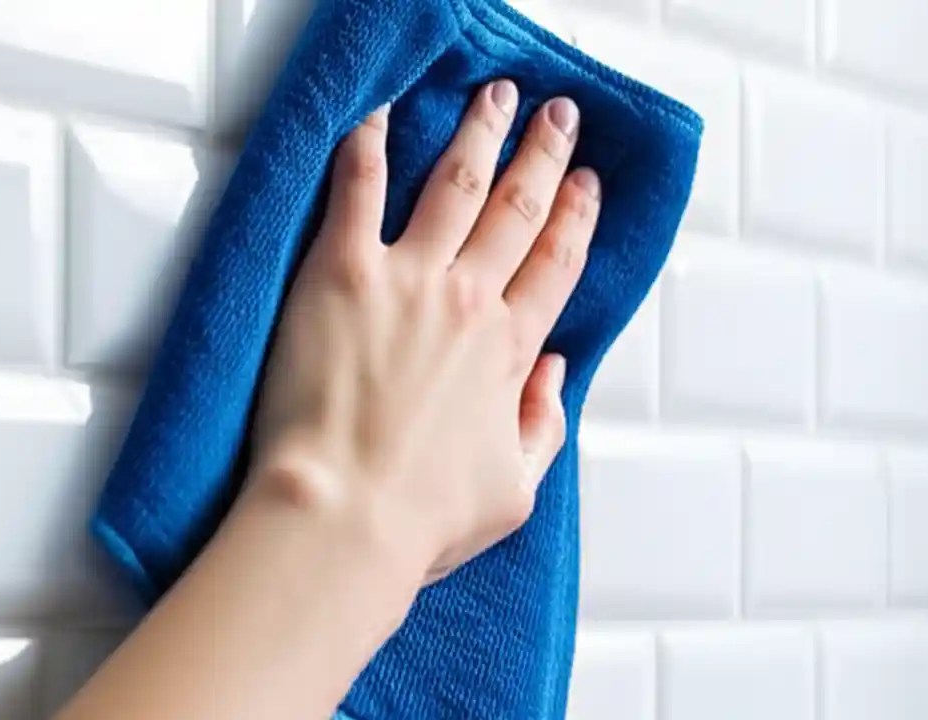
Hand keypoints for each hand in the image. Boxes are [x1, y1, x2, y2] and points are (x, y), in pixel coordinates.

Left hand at [250, 80, 601, 585]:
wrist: (341, 517)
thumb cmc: (419, 518)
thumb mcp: (515, 490)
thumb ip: (544, 425)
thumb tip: (553, 375)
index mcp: (511, 351)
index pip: (556, 263)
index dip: (577, 215)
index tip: (587, 182)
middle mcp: (469, 302)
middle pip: (518, 208)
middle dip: (544, 155)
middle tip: (558, 116)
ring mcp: (407, 280)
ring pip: (456, 181)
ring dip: (480, 132)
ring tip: (496, 97)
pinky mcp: (341, 274)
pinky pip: (359, 188)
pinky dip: (369, 144)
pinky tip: (379, 112)